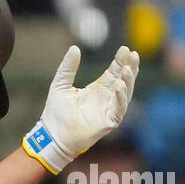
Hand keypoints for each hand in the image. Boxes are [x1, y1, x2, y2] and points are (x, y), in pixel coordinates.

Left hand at [23, 45, 138, 173]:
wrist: (51, 135)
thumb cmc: (55, 113)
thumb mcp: (60, 84)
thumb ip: (68, 67)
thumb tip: (74, 48)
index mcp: (97, 89)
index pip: (114, 72)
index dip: (120, 61)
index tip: (125, 49)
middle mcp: (106, 98)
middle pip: (124, 80)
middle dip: (130, 67)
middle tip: (133, 54)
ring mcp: (108, 110)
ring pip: (125, 93)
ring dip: (128, 81)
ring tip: (127, 69)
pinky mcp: (108, 122)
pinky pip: (119, 109)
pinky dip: (121, 98)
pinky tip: (119, 86)